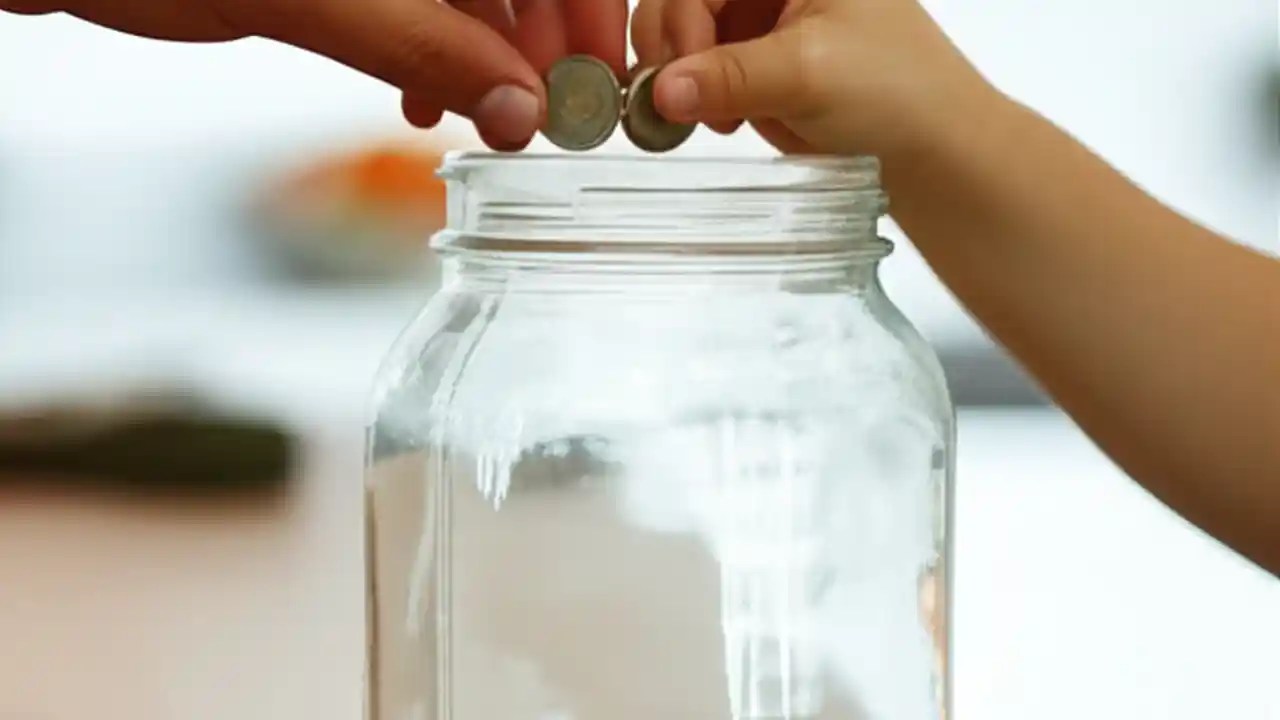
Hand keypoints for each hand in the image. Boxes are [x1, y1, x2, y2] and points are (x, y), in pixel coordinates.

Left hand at [1, 0, 627, 149]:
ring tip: (485, 116)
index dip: (584, 3)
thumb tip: (521, 109)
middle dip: (540, 35)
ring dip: (488, 54)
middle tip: (550, 111)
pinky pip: (423, 2)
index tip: (596, 72)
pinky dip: (435, 52)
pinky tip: (422, 97)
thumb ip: (430, 47)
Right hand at [631, 0, 1000, 160]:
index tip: (677, 66)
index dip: (680, 13)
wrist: (935, 154)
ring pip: (687, 33)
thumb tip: (660, 89)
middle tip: (669, 93)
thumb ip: (728, 77)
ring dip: (677, 72)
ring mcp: (767, 24)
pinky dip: (692, 94)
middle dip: (670, 43)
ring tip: (700, 116)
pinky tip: (714, 121)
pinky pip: (704, 69)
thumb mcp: (806, 74)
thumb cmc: (900, 92)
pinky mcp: (760, 67)